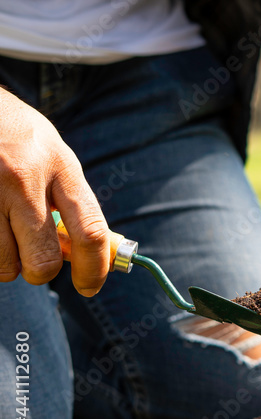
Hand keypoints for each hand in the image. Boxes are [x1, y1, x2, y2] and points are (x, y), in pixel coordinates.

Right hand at [0, 89, 110, 294]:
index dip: (94, 269)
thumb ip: (69, 199)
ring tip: (3, 236)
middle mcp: (22, 179)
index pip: (89, 232)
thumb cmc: (12, 132)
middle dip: (42, 272)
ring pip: (3, 264)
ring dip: (6, 264)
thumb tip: (90, 251)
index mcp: (59, 165)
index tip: (90, 286)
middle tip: (35, 264)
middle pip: (43, 259)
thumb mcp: (51, 152)